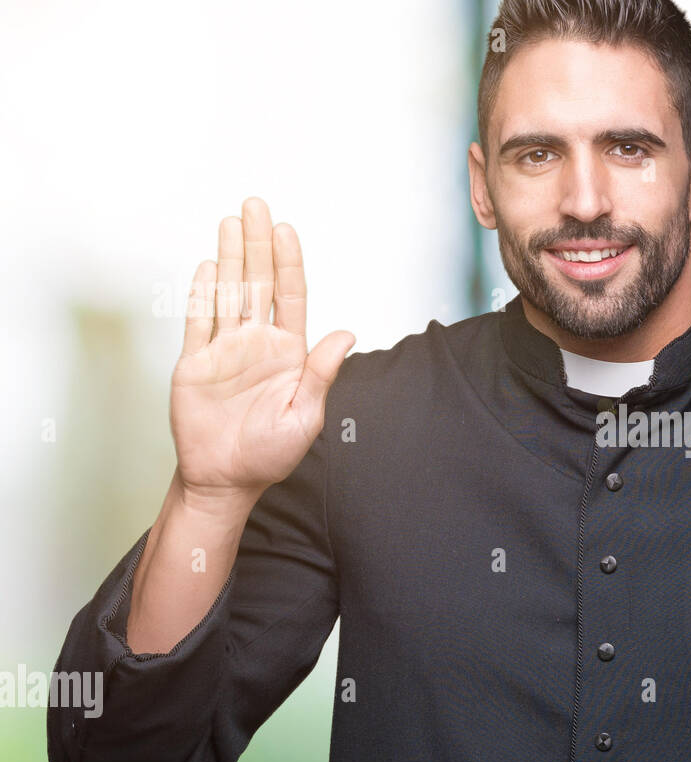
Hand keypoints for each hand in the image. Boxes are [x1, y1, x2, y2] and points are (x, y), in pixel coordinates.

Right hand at [170, 197, 353, 505]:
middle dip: (257, 244)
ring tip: (231, 221)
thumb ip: (321, 373)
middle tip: (255, 204)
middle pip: (257, 284)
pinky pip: (198, 320)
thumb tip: (347, 334)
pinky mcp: (195, 362)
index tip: (286, 230)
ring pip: (228, 293)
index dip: (288, 263)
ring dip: (230, 257)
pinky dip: (202, 293)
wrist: (225, 480)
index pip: (289, 297)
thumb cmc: (269, 453)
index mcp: (288, 354)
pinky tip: (209, 265)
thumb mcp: (305, 416)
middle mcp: (257, 343)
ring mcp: (225, 350)